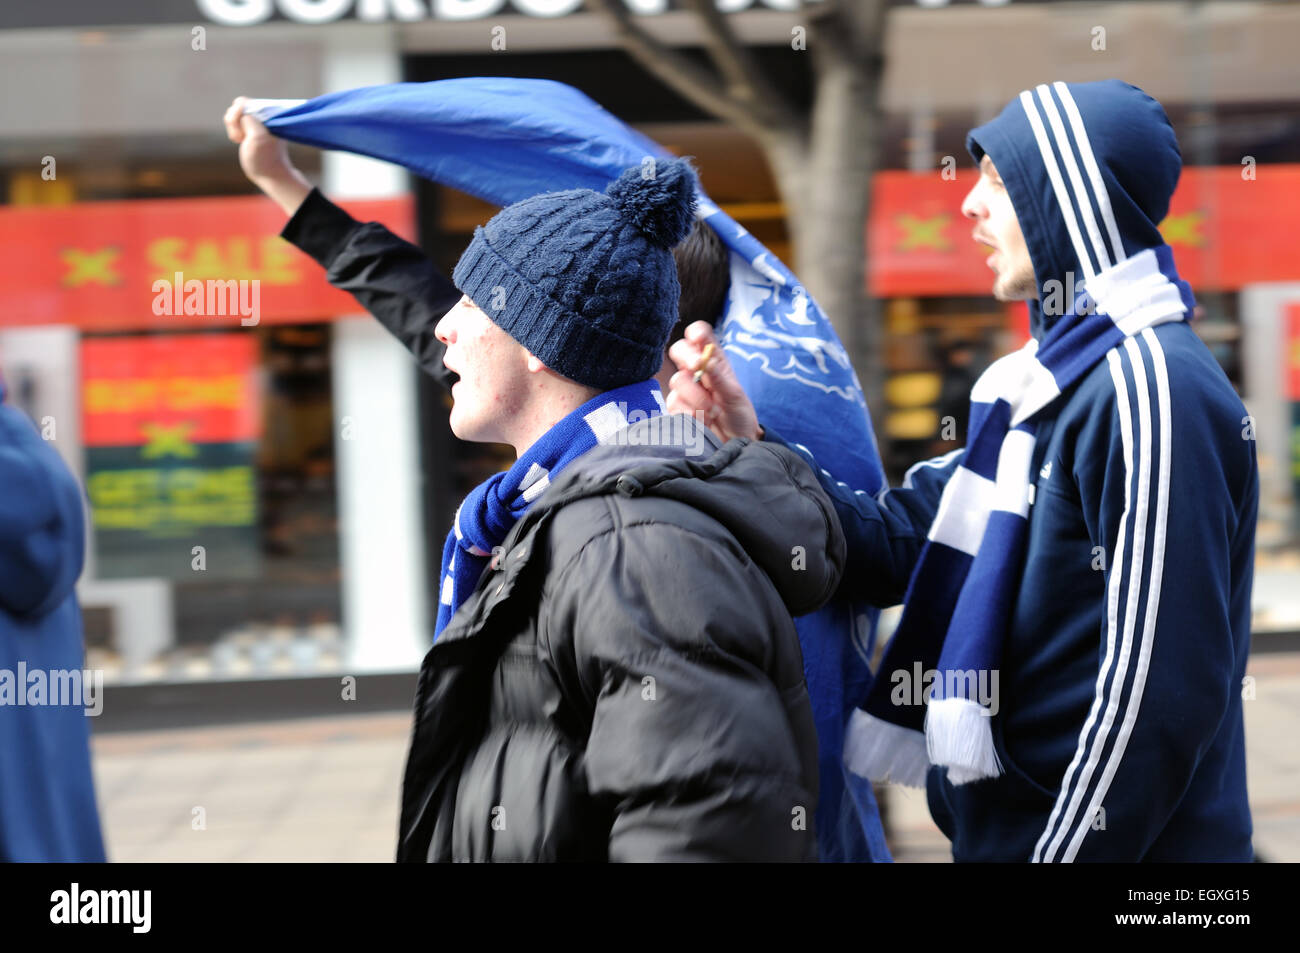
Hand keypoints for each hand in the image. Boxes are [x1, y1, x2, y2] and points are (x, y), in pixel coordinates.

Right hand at [224, 96, 311, 215]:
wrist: (269, 174)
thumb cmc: (265, 158)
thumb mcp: (258, 138)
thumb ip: (250, 120)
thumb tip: (240, 109)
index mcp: (268, 114)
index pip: (243, 102)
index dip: (238, 116)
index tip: (245, 132)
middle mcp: (261, 115)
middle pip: (235, 107)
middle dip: (234, 123)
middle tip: (243, 138)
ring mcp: (254, 122)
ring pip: (232, 115)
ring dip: (233, 128)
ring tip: (242, 140)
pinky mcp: (248, 129)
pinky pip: (233, 123)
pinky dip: (233, 131)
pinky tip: (239, 141)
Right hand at [666, 321, 760, 441]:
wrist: (734, 445)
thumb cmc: (738, 416)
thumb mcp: (735, 396)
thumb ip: (720, 378)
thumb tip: (706, 360)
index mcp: (714, 362)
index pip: (700, 337)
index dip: (696, 333)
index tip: (698, 338)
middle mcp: (696, 372)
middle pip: (679, 351)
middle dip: (688, 357)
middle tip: (697, 366)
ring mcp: (684, 391)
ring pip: (678, 381)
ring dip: (697, 397)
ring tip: (714, 412)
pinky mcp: (676, 409)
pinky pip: (674, 405)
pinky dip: (691, 414)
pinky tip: (703, 423)